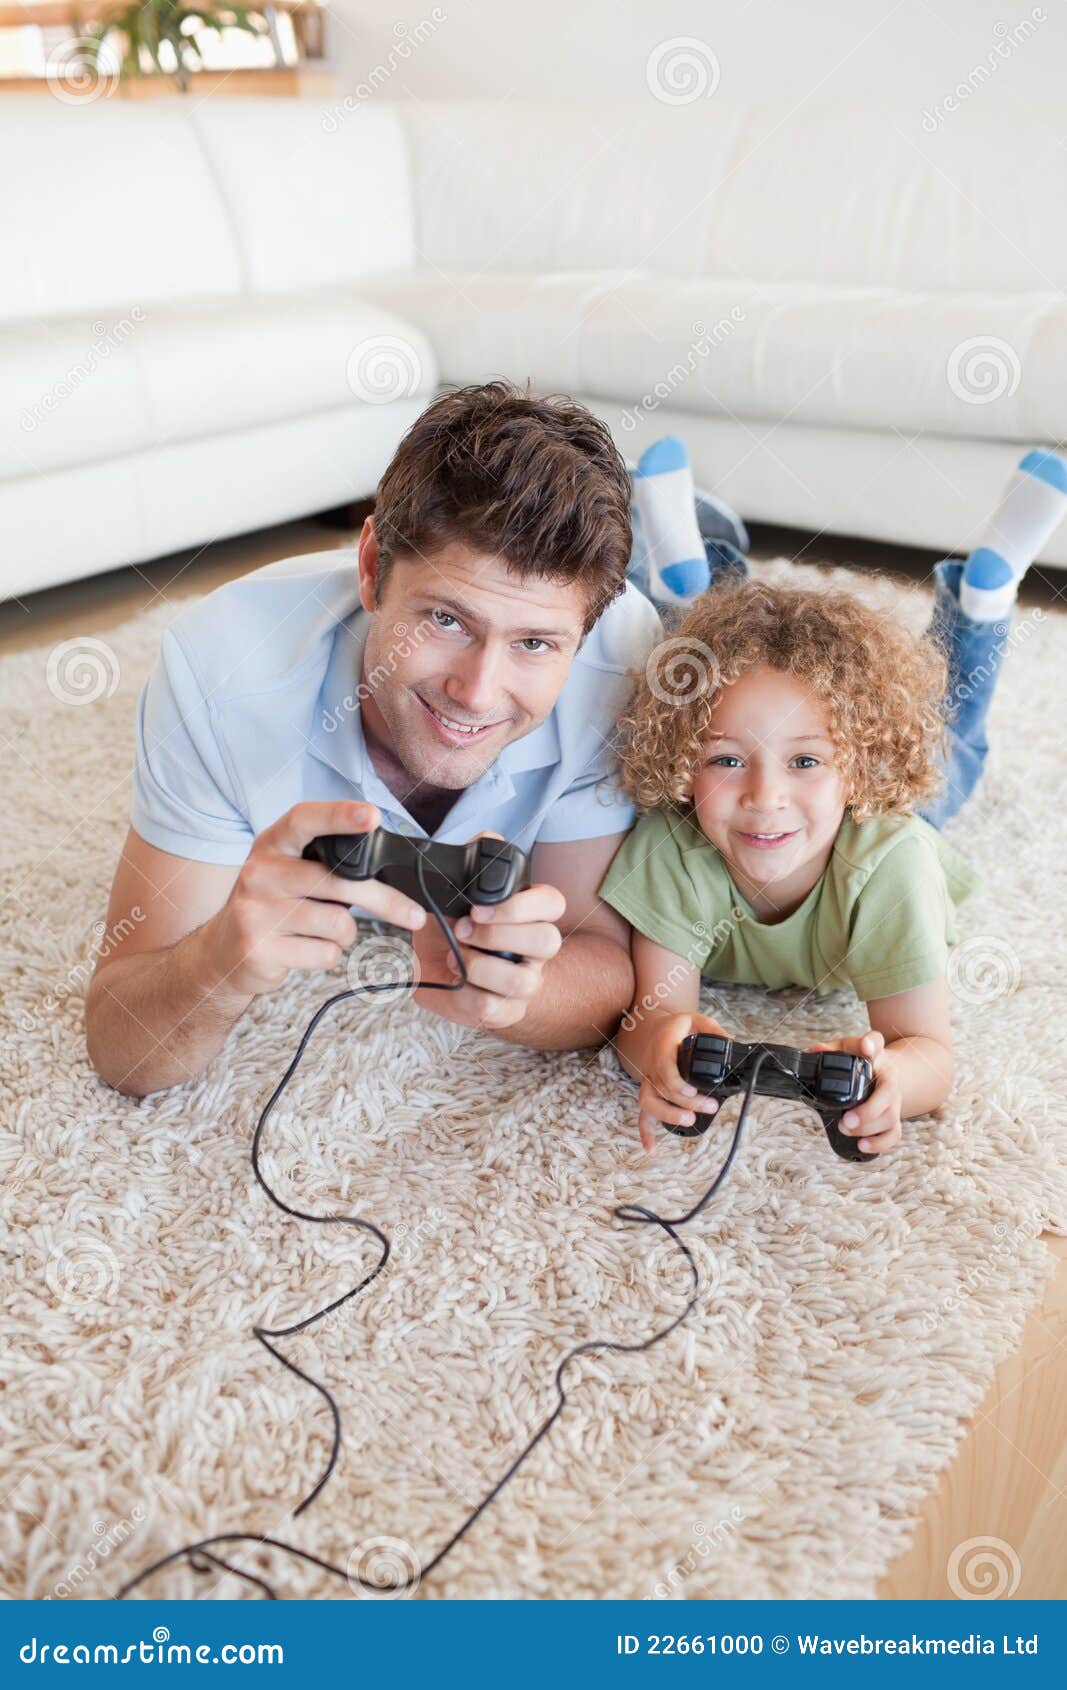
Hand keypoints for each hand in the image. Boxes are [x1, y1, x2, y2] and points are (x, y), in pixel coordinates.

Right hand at [202, 800, 426, 1000]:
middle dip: (385, 902)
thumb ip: (326, 862)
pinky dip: (327, 955)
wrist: (223, 951)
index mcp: (272, 844)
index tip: (372, 815)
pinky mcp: (259, 949)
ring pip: (337, 924)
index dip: (340, 816)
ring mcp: (256, 911)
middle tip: (413, 915)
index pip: (305, 819)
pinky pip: (324, 954)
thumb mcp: (287, 870)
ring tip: (323, 931)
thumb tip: (387, 870)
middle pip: (339, 881)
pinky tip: (304, 949)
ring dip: (345, 934)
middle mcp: (260, 872)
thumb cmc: (272, 905)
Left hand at [412, 833, 564, 1032]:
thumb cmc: (447, 927)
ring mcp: (525, 981)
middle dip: (500, 935)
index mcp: (528, 914)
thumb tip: (489, 837)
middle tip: (461, 930)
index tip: (477, 908)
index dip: (521, 906)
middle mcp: (534, 948)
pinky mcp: (507, 1011)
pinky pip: (499, 1010)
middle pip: (548, 941)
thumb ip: (469, 861)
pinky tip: (455, 983)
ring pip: (526, 981)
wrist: (427, 968)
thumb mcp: (450, 891)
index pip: (552, 903)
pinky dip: (469, 996)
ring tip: (456, 959)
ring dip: (482, 967)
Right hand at [634, 1012, 727, 1157]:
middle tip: (710, 1106)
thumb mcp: (696, 1019)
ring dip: (667, 1115)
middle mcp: (651, 1065)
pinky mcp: (649, 1092)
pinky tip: (652, 1150)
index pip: (664, 1067)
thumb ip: (714, 1030)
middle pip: (661, 1088)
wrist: (654, 1029)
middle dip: (684, 1102)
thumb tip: (732, 1045)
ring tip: (689, 1122)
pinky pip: (643, 1114)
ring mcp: (648, 1080)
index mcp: (662, 1046)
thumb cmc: (678, 1027)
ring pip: (648, 1102)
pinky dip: (646, 1133)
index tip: (693, 1091)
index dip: (676, 1082)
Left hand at [809, 1030, 902, 1153]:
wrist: (882, 1071)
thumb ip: (829, 1049)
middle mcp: (888, 1074)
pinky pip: (895, 1133)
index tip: (865, 1047)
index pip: (876, 1041)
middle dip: (869, 1110)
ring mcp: (894, 1098)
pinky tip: (862, 1145)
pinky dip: (880, 1142)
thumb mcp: (843, 1049)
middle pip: (889, 1091)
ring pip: (892, 1116)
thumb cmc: (858, 1060)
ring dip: (868, 1127)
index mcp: (874, 1053)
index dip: (871, 1043)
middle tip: (846, 1119)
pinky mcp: (893, 1116)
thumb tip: (815, 1051)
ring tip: (845, 1129)